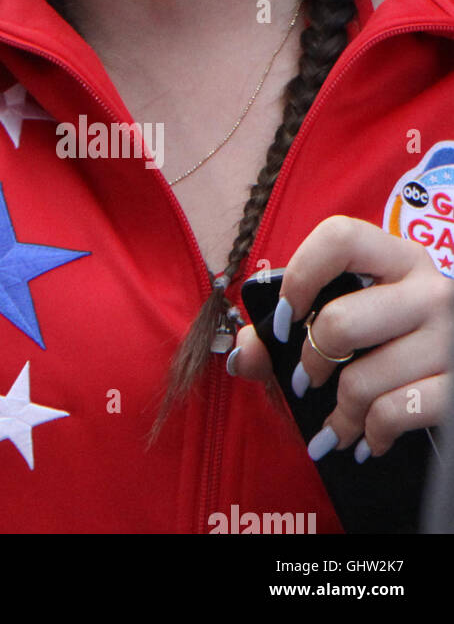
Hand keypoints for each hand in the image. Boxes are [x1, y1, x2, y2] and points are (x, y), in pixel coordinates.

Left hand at [229, 214, 453, 459]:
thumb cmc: (390, 341)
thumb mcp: (345, 319)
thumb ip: (279, 334)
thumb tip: (242, 357)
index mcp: (396, 258)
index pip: (340, 238)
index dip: (300, 275)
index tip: (284, 318)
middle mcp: (429, 290)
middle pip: (340, 322)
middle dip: (311, 361)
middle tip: (305, 380)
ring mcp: (450, 338)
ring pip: (362, 379)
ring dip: (341, 413)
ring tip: (338, 425)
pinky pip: (396, 412)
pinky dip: (372, 434)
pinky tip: (369, 438)